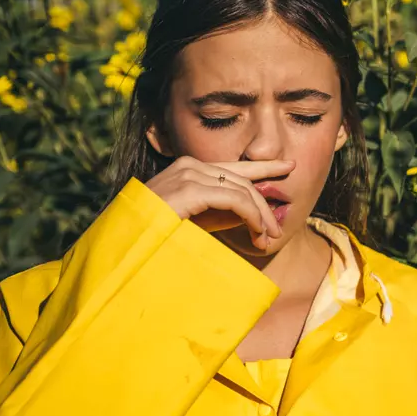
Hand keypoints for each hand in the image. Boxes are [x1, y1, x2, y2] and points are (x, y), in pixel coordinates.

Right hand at [145, 156, 294, 249]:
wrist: (127, 249)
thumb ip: (225, 212)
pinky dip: (250, 215)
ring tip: (267, 239)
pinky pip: (233, 199)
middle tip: (275, 233)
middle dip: (264, 206)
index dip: (264, 167)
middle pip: (242, 179)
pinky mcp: (188, 190)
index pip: (234, 166)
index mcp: (190, 170)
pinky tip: (256, 232)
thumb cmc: (161, 237)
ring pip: (241, 189)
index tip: (289, 166)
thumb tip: (257, 212)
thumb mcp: (201, 221)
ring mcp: (187, 175)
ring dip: (260, 216)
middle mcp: (189, 166)